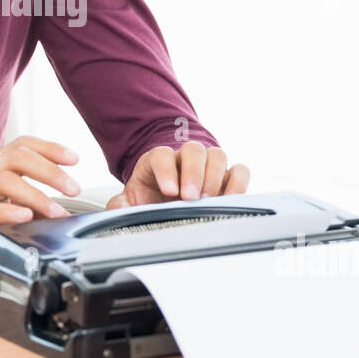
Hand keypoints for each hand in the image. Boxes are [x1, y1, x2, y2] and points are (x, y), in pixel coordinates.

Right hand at [0, 136, 80, 286]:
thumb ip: (17, 200)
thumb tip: (56, 204)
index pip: (20, 145)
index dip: (49, 148)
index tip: (74, 159)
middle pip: (16, 158)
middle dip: (50, 170)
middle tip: (73, 188)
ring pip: (4, 181)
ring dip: (36, 195)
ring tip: (56, 211)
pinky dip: (7, 212)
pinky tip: (24, 218)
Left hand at [105, 141, 249, 209]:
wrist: (167, 198)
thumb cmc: (150, 198)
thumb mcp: (131, 201)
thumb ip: (120, 205)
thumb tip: (118, 208)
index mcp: (157, 160)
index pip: (162, 156)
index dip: (166, 170)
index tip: (169, 191)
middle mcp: (185, 158)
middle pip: (194, 150)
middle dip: (194, 172)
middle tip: (190, 197)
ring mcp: (208, 165)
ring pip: (217, 155)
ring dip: (215, 177)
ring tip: (209, 200)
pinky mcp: (227, 177)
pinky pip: (240, 171)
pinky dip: (239, 183)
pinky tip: (230, 199)